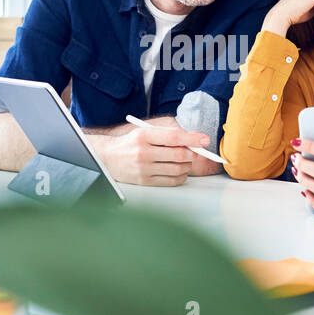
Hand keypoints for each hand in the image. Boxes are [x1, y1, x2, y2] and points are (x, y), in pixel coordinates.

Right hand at [95, 120, 209, 186]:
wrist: (108, 158)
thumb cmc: (131, 144)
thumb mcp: (145, 132)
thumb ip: (167, 135)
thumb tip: (193, 140)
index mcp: (144, 136)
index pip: (174, 137)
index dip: (192, 138)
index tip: (205, 140)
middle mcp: (143, 153)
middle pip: (179, 154)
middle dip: (192, 153)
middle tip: (194, 151)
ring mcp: (144, 169)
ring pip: (178, 169)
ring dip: (187, 165)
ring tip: (184, 161)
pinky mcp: (145, 182)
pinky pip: (172, 181)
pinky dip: (181, 176)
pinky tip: (179, 171)